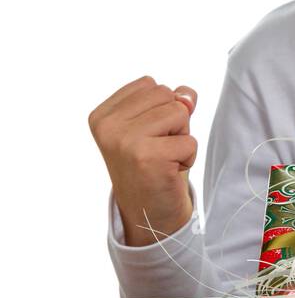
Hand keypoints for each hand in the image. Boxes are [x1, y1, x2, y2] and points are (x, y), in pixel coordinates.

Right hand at [89, 76, 198, 246]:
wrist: (149, 213)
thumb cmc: (155, 165)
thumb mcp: (157, 127)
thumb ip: (171, 102)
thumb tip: (187, 95)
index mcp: (102, 115)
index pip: (151, 84)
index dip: (162, 108)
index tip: (149, 136)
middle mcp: (108, 127)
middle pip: (167, 95)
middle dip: (174, 122)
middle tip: (159, 149)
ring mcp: (125, 142)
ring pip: (180, 114)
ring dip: (182, 139)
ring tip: (165, 158)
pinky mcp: (148, 158)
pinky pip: (190, 141)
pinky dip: (188, 158)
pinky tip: (169, 172)